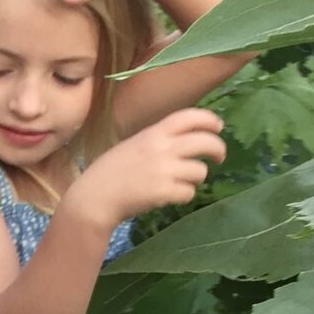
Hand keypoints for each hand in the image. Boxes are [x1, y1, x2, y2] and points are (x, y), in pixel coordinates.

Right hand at [67, 107, 225, 229]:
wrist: (95, 196)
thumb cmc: (110, 171)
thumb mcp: (133, 145)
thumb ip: (158, 141)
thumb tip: (185, 142)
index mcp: (152, 133)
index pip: (189, 117)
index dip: (209, 120)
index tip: (218, 127)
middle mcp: (161, 148)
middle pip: (205, 142)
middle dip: (218, 149)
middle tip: (218, 158)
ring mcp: (164, 170)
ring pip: (200, 171)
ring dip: (195, 179)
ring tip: (179, 183)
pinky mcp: (165, 191)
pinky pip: (189, 193)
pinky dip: (182, 196)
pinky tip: (167, 196)